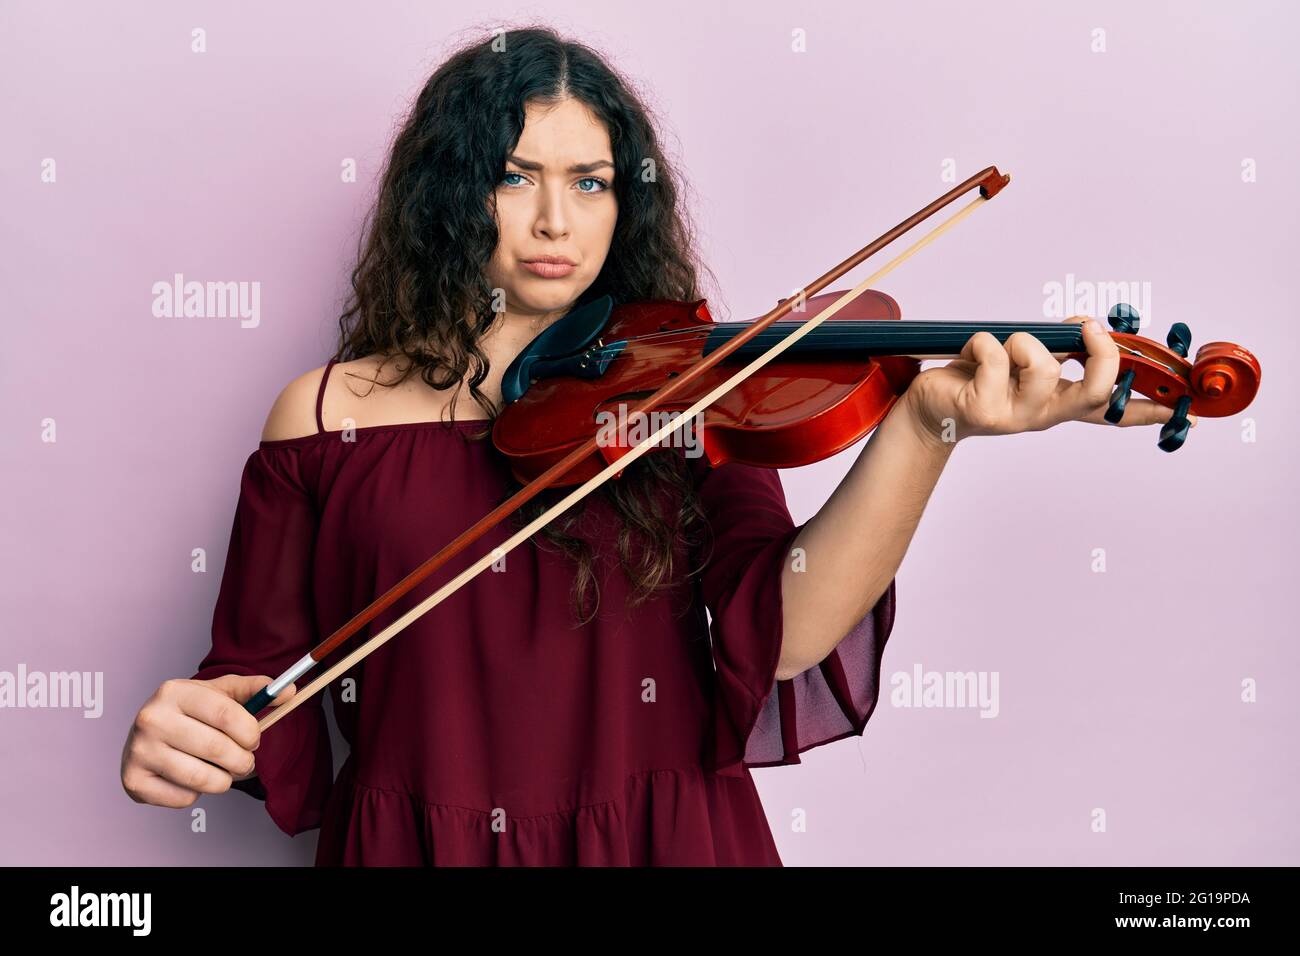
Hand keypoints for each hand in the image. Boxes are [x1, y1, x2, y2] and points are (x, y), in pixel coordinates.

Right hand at [120, 674, 295, 808]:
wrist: (147, 734)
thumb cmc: (190, 713)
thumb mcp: (220, 693)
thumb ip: (256, 690)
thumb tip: (289, 691)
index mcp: (175, 692)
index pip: (226, 714)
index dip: (250, 732)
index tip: (254, 739)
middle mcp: (151, 719)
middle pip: (217, 748)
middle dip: (242, 760)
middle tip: (244, 760)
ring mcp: (138, 751)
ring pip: (201, 778)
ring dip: (224, 780)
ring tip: (223, 771)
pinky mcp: (133, 781)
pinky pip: (184, 798)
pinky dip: (197, 794)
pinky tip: (191, 778)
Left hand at [901, 316, 1197, 446]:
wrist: (927, 408)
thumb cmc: (976, 379)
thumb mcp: (1022, 360)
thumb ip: (1055, 346)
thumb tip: (1083, 325)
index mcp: (1059, 403)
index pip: (1111, 410)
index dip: (1147, 409)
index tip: (1182, 409)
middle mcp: (1044, 414)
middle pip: (1096, 391)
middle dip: (1101, 352)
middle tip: (1086, 327)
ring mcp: (1015, 416)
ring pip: (1041, 365)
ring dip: (1021, 341)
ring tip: (999, 349)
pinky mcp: (983, 409)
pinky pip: (995, 355)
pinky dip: (982, 343)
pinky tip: (970, 356)